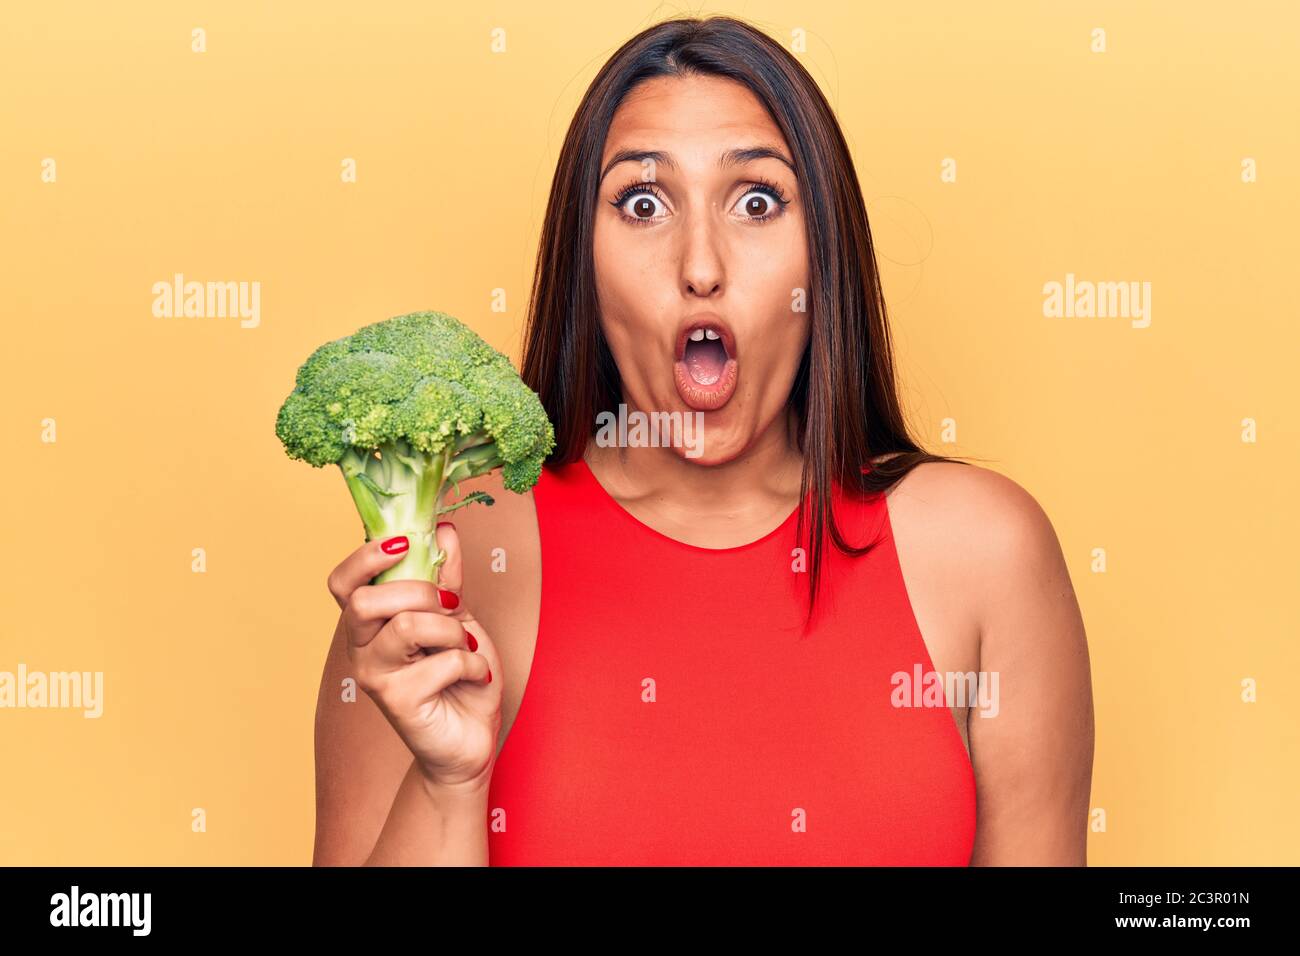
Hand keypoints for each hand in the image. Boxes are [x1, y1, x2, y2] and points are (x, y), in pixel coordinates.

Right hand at [326, 523, 501, 791]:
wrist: (471, 736)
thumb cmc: (459, 676)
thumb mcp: (457, 616)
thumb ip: (445, 576)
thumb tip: (443, 528)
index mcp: (370, 623)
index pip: (342, 582)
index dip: (364, 557)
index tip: (403, 543)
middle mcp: (361, 648)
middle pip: (366, 600)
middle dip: (420, 592)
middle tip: (450, 607)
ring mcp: (375, 677)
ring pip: (408, 626)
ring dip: (453, 632)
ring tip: (466, 649)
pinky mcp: (397, 703)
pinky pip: (443, 661)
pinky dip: (474, 664)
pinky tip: (476, 677)